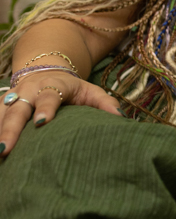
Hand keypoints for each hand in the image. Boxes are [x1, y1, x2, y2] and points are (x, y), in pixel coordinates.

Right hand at [0, 70, 121, 157]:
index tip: (43, 122)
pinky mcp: (1, 105)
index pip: (49, 96)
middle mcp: (29, 90)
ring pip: (0, 114)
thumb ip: (105, 102)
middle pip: (18, 109)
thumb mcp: (91, 91)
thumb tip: (120, 117)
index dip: (46, 108)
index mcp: (54, 85)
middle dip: (10, 128)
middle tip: (5, 148)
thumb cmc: (72, 88)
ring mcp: (12, 97)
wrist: (45, 70)